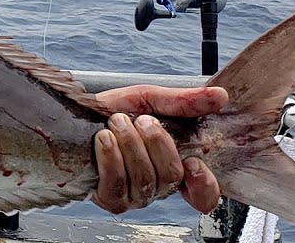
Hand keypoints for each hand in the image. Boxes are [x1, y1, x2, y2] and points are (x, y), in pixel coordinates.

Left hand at [91, 85, 227, 214]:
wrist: (75, 117)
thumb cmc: (113, 111)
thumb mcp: (149, 99)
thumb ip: (183, 101)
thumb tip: (219, 96)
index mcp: (174, 165)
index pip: (203, 194)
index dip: (204, 184)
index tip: (194, 163)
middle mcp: (157, 186)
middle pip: (171, 176)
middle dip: (156, 142)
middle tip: (141, 120)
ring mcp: (134, 196)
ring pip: (144, 180)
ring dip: (130, 144)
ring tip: (117, 121)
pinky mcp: (109, 198)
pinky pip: (116, 185)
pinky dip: (111, 157)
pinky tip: (104, 138)